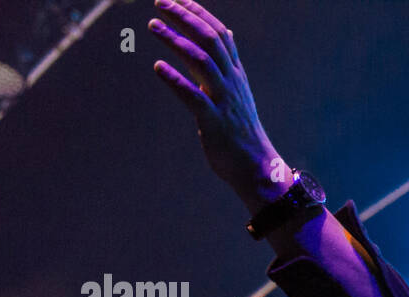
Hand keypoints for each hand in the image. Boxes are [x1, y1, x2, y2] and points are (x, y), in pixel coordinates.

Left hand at [148, 0, 283, 205]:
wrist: (256, 167)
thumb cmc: (240, 132)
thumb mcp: (236, 92)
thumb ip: (225, 66)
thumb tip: (222, 36)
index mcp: (236, 75)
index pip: (219, 33)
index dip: (198, 13)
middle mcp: (232, 83)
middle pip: (210, 39)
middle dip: (184, 17)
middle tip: (159, 3)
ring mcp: (224, 101)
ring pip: (202, 61)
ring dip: (176, 40)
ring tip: (153, 26)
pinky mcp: (214, 122)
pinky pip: (194, 97)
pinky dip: (175, 80)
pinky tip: (158, 67)